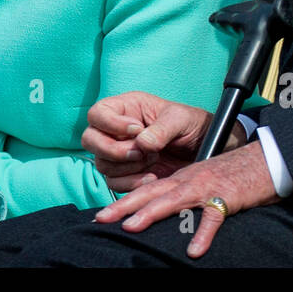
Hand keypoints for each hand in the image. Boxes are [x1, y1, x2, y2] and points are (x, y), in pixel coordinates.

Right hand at [83, 91, 244, 191]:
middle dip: (113, 150)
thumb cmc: (189, 125)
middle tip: (140, 153)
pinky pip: (113, 182)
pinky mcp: (124, 174)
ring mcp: (118, 153)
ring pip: (101, 163)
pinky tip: (151, 177)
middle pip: (90, 140)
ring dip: (126, 167)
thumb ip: (162, 128)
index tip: (136, 129)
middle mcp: (115, 130)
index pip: (97, 113)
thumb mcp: (180, 119)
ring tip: (152, 161)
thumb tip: (142, 142)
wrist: (202, 151)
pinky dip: (130, 183)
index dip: (110, 123)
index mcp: (125, 108)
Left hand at [94, 140, 276, 258]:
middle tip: (101, 218)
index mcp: (180, 179)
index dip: (123, 201)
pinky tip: (194, 251)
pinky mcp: (226, 198)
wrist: (262, 162)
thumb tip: (162, 214)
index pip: (146, 190)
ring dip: (151, 213)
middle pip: (151, 193)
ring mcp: (205, 188)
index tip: (102, 214)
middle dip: (124, 206)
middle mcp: (187, 181)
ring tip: (131, 226)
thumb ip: (182, 196)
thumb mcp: (200, 182)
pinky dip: (203, 234)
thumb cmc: (230, 175)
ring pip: (173, 200)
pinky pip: (213, 218)